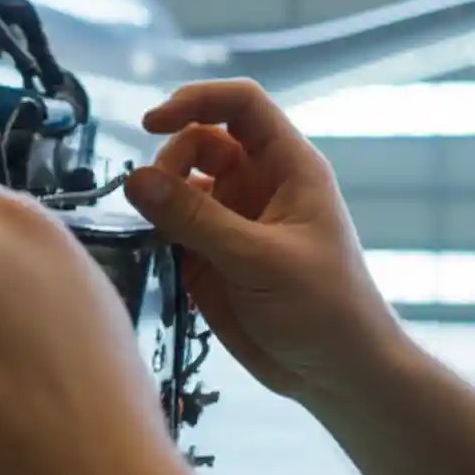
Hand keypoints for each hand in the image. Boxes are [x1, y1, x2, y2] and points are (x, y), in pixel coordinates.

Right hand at [124, 80, 407, 404]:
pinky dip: (158, 231)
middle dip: (172, 158)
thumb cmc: (325, 309)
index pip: (241, 105)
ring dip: (161, 195)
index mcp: (289, 168)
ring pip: (183, 185)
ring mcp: (235, 221)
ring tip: (153, 227)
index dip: (197, 100)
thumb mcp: (259, 259)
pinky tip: (154, 250)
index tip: (153, 123)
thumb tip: (135, 179)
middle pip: (202, 141)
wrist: (338, 374)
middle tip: (154, 197)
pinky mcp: (214, 258)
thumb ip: (195, 219)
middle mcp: (260, 186)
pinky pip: (175, 227)